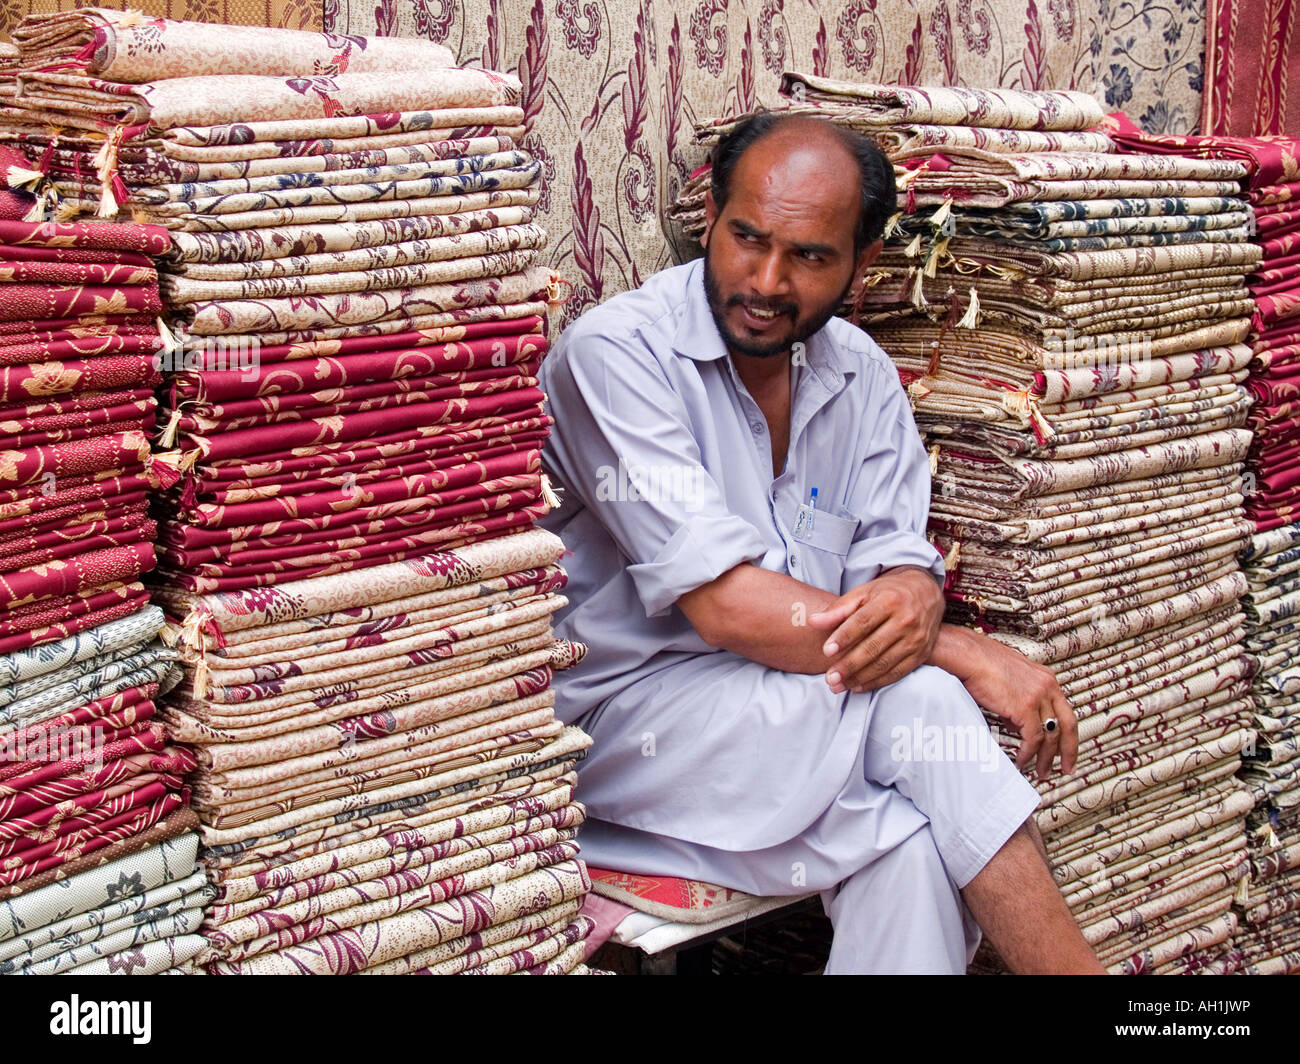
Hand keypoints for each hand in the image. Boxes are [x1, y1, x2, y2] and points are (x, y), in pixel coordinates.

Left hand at [807, 566, 944, 693]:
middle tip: (829, 677)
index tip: (827, 650)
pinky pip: (897, 672)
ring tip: (837, 685)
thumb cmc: (889, 593)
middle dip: (849, 664)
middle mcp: (906, 620)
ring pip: (884, 663)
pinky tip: (857, 687)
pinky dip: (876, 682)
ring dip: (859, 677)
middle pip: (873, 646)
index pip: (863, 622)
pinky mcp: (921, 654)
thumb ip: (839, 608)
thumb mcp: (864, 592)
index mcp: (890, 601)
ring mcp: (916, 639)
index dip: (844, 637)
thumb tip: (813, 621)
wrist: (927, 594)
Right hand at [938, 628, 1077, 777]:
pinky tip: (1022, 760)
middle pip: (1067, 725)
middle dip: (1068, 751)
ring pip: (1051, 735)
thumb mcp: (1009, 680)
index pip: (1066, 711)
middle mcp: (1047, 686)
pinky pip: (1033, 738)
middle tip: (1066, 768)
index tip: (1066, 749)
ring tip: (1041, 771)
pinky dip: (1028, 753)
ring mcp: (1038, 696)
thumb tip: (1016, 721)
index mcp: (1045, 678)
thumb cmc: (980, 662)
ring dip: (1046, 758)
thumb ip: (1019, 699)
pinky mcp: (1025, 707)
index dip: (1068, 734)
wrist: (968, 655)